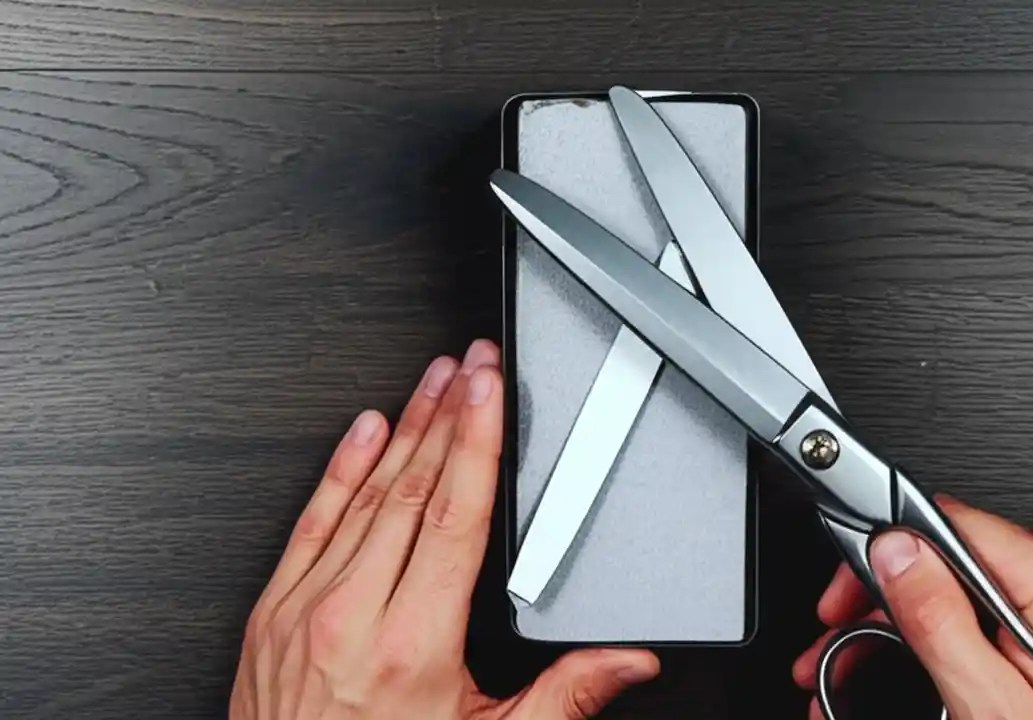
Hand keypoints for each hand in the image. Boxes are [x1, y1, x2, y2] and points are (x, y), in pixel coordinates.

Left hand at [230, 339, 659, 718]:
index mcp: (414, 646)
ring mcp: (303, 612)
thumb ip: (565, 697)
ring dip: (401, 430)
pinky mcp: (269, 616)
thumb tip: (627, 662)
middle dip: (448, 416)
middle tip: (471, 366)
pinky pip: (308, 523)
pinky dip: (338, 471)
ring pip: (361, 495)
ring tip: (431, 382)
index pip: (454, 516)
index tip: (488, 393)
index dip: (476, 443)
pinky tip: (361, 432)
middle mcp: (352, 619)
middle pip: (411, 490)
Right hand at [793, 495, 1032, 718]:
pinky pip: (1022, 605)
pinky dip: (977, 631)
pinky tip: (951, 667)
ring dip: (929, 619)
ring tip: (888, 666)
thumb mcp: (994, 708)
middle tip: (851, 639)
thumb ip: (938, 619)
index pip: (946, 519)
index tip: (848, 594)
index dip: (881, 554)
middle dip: (895, 597)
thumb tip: (895, 550)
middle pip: (961, 552)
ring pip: (986, 582)